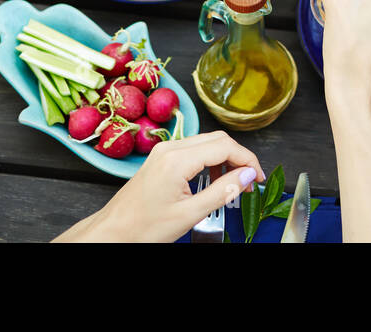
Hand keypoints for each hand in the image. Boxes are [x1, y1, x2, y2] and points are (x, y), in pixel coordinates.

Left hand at [55, 132, 263, 242]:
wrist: (112, 231)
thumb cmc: (144, 227)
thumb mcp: (190, 214)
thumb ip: (223, 191)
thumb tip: (248, 175)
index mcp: (177, 160)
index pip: (225, 146)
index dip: (248, 160)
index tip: (258, 179)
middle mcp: (170, 148)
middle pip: (218, 139)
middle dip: (239, 158)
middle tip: (250, 182)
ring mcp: (164, 151)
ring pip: (207, 142)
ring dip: (226, 159)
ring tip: (234, 184)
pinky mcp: (161, 157)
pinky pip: (194, 149)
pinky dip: (210, 160)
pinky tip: (214, 180)